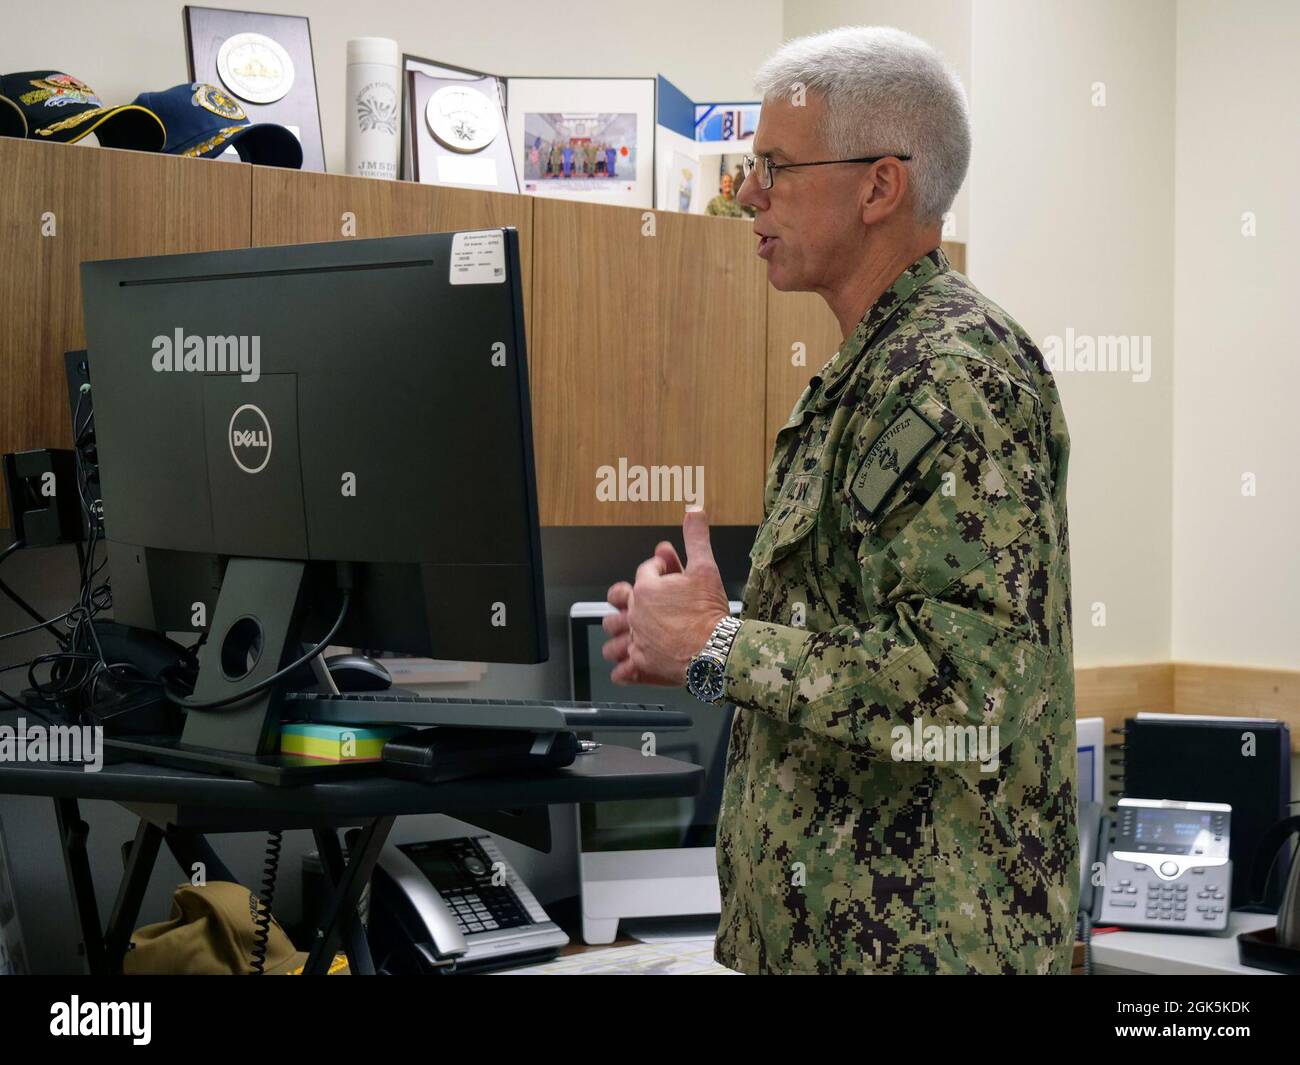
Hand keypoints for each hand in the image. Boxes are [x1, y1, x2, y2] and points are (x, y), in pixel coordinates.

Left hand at [601, 509, 730, 686]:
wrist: (714, 651)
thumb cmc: (709, 613)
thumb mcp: (705, 568)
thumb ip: (696, 538)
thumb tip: (694, 511)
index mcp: (647, 588)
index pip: (645, 570)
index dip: (658, 567)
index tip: (667, 569)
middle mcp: (635, 614)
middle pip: (617, 601)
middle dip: (624, 598)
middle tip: (635, 601)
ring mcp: (635, 640)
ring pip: (613, 636)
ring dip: (619, 635)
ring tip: (628, 635)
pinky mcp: (640, 665)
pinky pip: (621, 671)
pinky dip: (623, 671)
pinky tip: (628, 670)